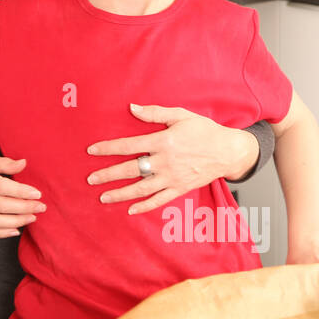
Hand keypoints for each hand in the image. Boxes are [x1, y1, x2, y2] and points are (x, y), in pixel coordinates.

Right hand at [0, 152, 43, 238]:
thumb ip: (2, 163)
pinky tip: (16, 230)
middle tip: (41, 207)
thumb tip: (23, 163)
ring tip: (32, 218)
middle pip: (0, 205)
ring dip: (16, 221)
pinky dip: (2, 233)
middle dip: (23, 208)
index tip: (37, 194)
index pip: (2, 186)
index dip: (21, 191)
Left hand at [85, 104, 258, 214]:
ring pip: (141, 188)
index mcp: (163, 141)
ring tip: (103, 197)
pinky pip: (159, 200)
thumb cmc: (204, 130)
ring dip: (121, 193)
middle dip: (108, 174)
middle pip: (131, 169)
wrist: (228, 151)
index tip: (92, 150)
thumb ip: (155, 113)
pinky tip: (130, 209)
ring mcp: (173, 178)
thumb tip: (131, 108)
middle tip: (90, 178)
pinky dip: (144, 206)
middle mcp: (165, 162)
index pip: (129, 145)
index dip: (108, 148)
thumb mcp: (180, 115)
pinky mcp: (180, 188)